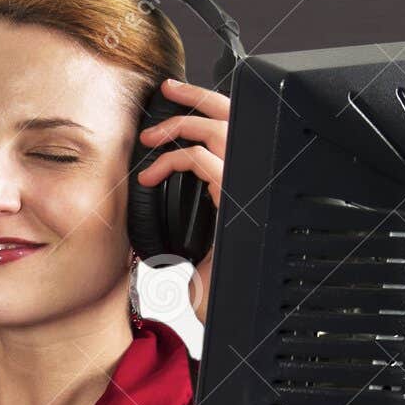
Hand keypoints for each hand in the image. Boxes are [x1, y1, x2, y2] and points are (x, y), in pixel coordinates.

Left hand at [135, 78, 229, 326]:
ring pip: (218, 129)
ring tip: (150, 137)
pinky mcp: (235, 195)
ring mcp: (248, 185)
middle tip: (169, 90)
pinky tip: (153, 175)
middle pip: (233, 117)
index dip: (209, 113)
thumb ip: (196, 239)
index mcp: (249, 188)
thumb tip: (167, 234)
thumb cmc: (229, 291)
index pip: (236, 133)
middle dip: (198, 96)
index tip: (179, 107)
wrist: (240, 315)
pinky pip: (201, 159)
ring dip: (178, 125)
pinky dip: (171, 160)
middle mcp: (254, 181)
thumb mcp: (206, 256)